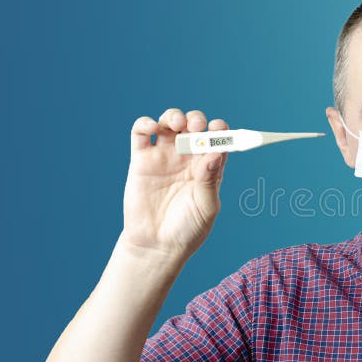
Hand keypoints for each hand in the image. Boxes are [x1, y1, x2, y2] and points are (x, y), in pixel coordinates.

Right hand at [120, 108, 228, 260]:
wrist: (156, 245)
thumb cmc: (188, 229)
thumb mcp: (206, 207)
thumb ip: (210, 181)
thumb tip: (217, 154)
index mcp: (208, 166)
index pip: (218, 140)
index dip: (220, 130)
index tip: (219, 128)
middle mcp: (188, 158)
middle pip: (194, 127)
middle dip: (197, 120)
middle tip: (197, 127)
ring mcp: (164, 157)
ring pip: (169, 124)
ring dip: (174, 115)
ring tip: (176, 123)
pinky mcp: (141, 160)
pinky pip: (141, 134)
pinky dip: (145, 123)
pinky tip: (152, 127)